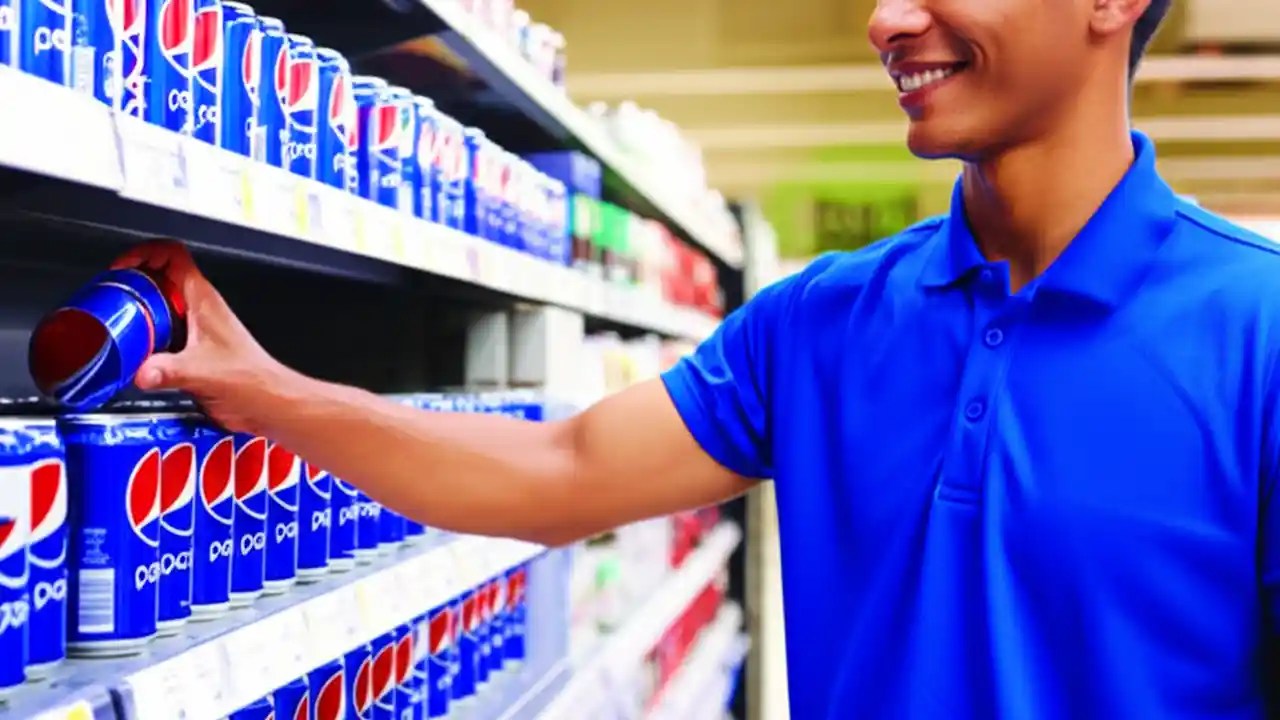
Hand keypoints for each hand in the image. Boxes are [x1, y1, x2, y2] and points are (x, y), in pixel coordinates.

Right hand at [111, 240, 288, 433]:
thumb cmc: (250, 380)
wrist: (267, 400)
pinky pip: (161, 328)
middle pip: (159, 276)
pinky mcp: (191, 346)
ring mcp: (195, 325)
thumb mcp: (202, 372)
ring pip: (159, 302)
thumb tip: (141, 372)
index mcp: (202, 299)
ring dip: (136, 307)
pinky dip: (143, 332)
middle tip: (111, 296)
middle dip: (131, 281)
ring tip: (114, 320)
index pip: (172, 254)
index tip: (122, 268)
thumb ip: (170, 372)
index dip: (143, 252)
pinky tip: (132, 349)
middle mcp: (198, 307)